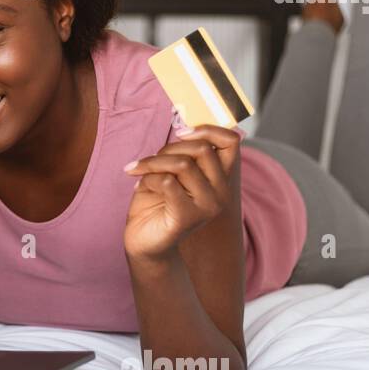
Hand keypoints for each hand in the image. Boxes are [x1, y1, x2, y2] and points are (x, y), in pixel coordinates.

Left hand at [123, 124, 241, 260]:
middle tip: (150, 160)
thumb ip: (182, 154)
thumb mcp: (170, 172)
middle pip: (202, 149)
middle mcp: (221, 193)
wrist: (143, 242)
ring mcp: (207, 206)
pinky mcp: (187, 217)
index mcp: (220, 179)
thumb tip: (184, 127)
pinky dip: (147, 179)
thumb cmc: (156, 204)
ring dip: (153, 162)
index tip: (180, 131)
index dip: (207, 129)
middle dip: (169, 147)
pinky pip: (166, 182)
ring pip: (182, 164)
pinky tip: (138, 188)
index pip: (231, 142)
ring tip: (137, 171)